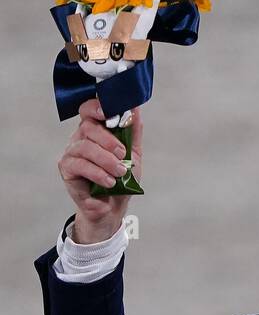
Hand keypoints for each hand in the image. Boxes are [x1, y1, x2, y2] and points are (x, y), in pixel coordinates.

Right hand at [58, 99, 142, 243]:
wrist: (113, 207)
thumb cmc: (120, 180)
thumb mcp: (132, 154)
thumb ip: (132, 131)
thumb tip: (135, 107)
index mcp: (94, 131)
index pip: (88, 110)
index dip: (96, 107)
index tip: (108, 114)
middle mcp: (80, 138)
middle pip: (88, 127)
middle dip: (108, 140)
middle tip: (122, 154)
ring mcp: (71, 152)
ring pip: (85, 147)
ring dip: (106, 160)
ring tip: (119, 173)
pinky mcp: (67, 169)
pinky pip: (80, 165)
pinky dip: (97, 173)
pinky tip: (109, 182)